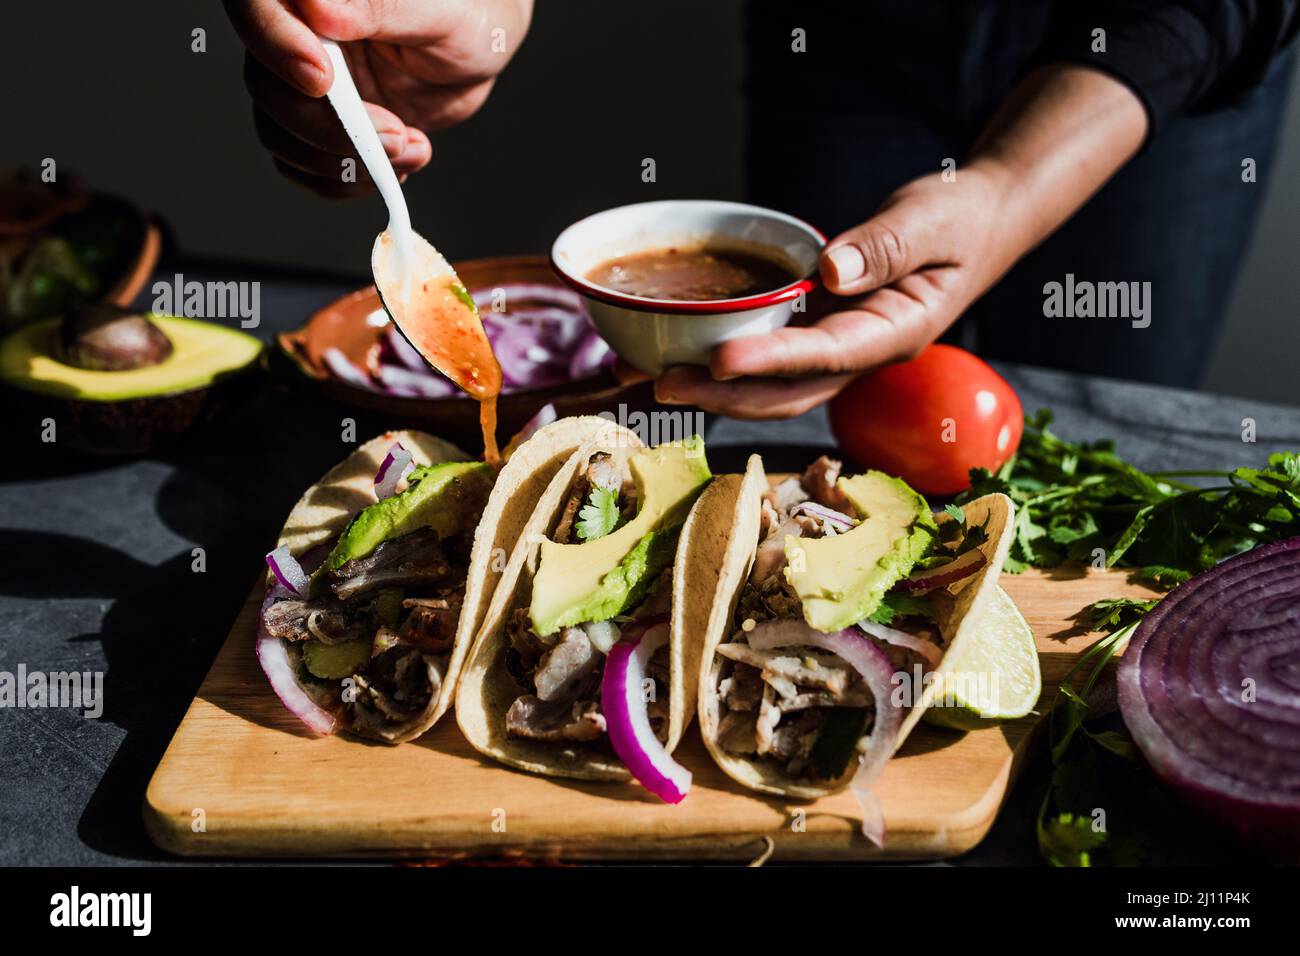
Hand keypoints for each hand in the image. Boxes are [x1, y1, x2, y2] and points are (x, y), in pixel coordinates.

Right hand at [224, 0, 532, 196]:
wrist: (475, 52)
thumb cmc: (461, 13)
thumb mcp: (436, 10)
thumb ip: (379, 6)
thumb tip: (319, 9)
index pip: (256, 10)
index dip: (277, 48)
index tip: (324, 81)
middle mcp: (295, 35)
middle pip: (267, 86)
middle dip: (330, 126)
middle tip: (395, 133)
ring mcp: (301, 84)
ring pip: (279, 133)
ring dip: (344, 162)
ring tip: (410, 147)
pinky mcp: (319, 125)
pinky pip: (303, 166)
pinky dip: (348, 182)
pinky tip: (396, 164)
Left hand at [641, 65, 1146, 419]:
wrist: (980, 223)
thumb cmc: (960, 216)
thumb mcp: (933, 217)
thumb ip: (886, 245)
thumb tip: (832, 271)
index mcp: (897, 330)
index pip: (828, 353)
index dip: (772, 361)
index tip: (720, 361)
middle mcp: (863, 352)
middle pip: (789, 389)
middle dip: (726, 394)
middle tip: (662, 385)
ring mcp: (840, 348)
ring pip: (774, 385)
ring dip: (717, 388)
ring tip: (653, 380)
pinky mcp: (821, 332)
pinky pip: (771, 357)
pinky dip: (727, 361)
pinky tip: (680, 353)